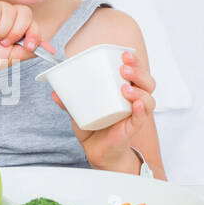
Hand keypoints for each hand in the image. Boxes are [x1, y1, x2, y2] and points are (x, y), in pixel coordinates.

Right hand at [0, 0, 56, 80]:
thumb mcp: (13, 56)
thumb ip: (30, 49)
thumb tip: (51, 49)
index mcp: (12, 24)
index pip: (31, 19)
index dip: (34, 32)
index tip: (29, 46)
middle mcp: (3, 13)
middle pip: (25, 12)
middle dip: (17, 33)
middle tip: (3, 43)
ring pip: (10, 12)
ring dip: (1, 32)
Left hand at [52, 49, 155, 170]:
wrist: (97, 150)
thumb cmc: (94, 126)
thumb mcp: (79, 110)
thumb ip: (69, 101)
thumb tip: (55, 92)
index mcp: (124, 89)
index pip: (136, 71)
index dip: (134, 61)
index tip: (123, 54)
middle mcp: (134, 99)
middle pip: (146, 81)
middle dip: (138, 71)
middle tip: (123, 68)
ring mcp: (134, 113)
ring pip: (148, 98)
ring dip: (139, 90)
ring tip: (125, 87)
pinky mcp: (132, 128)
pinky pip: (141, 118)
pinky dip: (141, 110)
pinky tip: (137, 105)